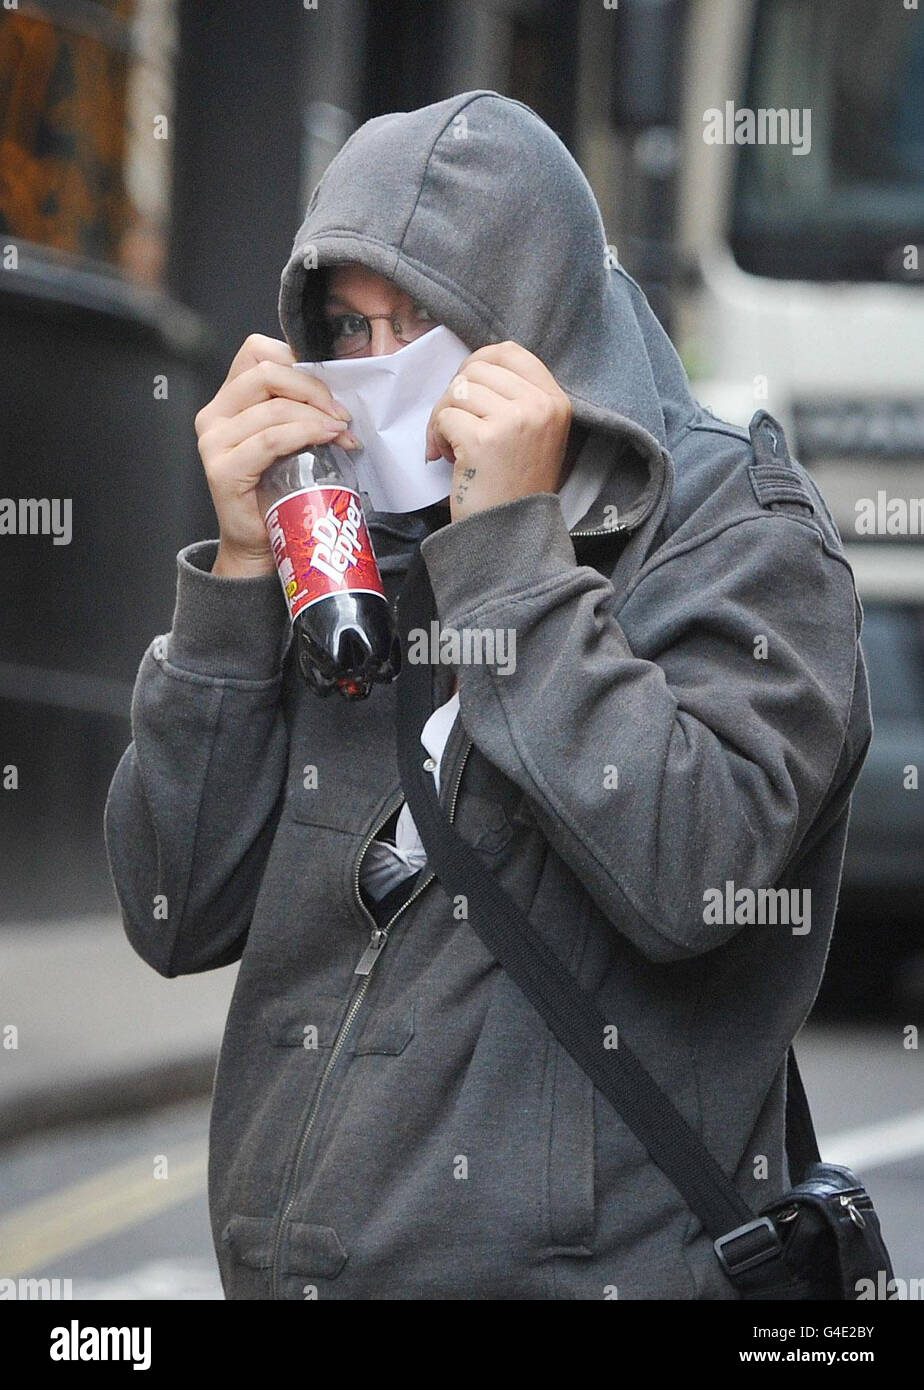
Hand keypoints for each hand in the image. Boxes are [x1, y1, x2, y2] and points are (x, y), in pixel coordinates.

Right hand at [194, 334, 358, 576]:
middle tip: (341, 413)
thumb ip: (299, 408)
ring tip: (342, 434)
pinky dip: (304, 434)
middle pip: (266, 372)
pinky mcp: (223, 468)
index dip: (297, 360)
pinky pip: (270, 439)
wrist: (259, 542)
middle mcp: (215, 415)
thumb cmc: (279, 489)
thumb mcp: (290, 437)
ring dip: (317, 417)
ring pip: (273, 407)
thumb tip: (342, 390)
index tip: (329, 385)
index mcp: (229, 399)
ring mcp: (214, 441)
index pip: (257, 351)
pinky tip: (326, 439)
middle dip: (313, 388)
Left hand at [425, 341, 572, 522]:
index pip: (510, 351)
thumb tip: (471, 371)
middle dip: (455, 395)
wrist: (510, 535)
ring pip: (458, 391)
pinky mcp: (484, 439)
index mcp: (555, 401)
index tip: (466, 390)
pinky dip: (436, 437)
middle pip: (477, 369)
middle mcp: (540, 406)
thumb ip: (515, 399)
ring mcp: (514, 421)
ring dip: (443, 417)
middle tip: (454, 426)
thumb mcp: (534, 435)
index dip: (478, 362)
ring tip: (452, 447)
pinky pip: (445, 417)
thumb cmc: (515, 486)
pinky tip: (447, 458)